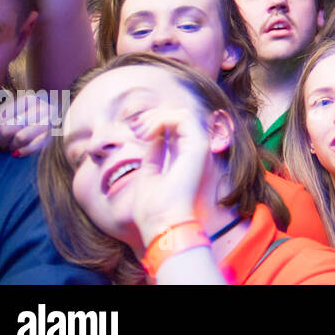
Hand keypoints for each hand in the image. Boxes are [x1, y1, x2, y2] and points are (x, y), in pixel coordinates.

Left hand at [0, 92, 52, 157]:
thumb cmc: (30, 117)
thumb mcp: (13, 113)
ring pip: (20, 138)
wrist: (59, 117)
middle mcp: (40, 108)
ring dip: (12, 146)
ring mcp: (49, 121)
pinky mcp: (53, 135)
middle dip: (1, 141)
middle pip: (6, 130)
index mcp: (28, 100)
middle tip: (2, 145)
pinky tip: (17, 153)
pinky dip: (23, 152)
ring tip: (11, 147)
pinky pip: (33, 147)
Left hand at [127, 106, 212, 243]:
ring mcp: (199, 147)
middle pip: (179, 116)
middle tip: (136, 130)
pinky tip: (147, 134)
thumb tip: (154, 133)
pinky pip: (183, 118)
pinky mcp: (198, 146)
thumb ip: (155, 150)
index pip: (175, 126)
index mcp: (186, 156)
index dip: (155, 122)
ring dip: (156, 118)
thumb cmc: (154, 205)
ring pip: (181, 113)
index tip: (135, 132)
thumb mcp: (150, 169)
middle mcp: (195, 150)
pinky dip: (161, 120)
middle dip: (154, 117)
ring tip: (140, 133)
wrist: (162, 221)